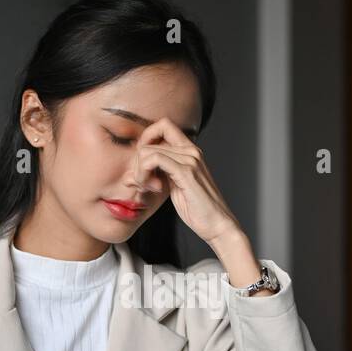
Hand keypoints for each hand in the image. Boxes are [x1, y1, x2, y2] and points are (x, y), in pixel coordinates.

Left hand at [129, 117, 242, 246]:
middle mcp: (191, 150)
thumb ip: (161, 172)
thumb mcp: (175, 185)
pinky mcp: (186, 172)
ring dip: (140, 171)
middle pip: (151, 139)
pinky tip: (152, 188)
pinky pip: (154, 159)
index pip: (163, 126)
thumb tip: (134, 169)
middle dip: (138, 162)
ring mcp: (190, 159)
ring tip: (147, 188)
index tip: (142, 163)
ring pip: (148, 150)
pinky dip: (144, 174)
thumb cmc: (197, 209)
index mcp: (189, 151)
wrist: (217, 225)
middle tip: (141, 183)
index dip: (147, 139)